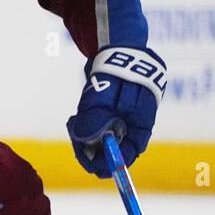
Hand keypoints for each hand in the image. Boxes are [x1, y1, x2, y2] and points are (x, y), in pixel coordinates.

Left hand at [67, 46, 165, 177]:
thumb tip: (87, 141)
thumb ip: (96, 118)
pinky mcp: (110, 113)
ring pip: (102, 140)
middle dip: (92, 150)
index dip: (113, 164)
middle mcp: (133, 123)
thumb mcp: (103, 94)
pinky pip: (97, 129)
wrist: (117, 46)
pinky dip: (85, 128)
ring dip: (85, 138)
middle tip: (75, 142)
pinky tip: (75, 120)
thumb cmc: (115, 69)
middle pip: (114, 149)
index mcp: (141, 122)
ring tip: (73, 123)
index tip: (93, 168)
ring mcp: (122, 118)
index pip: (130, 153)